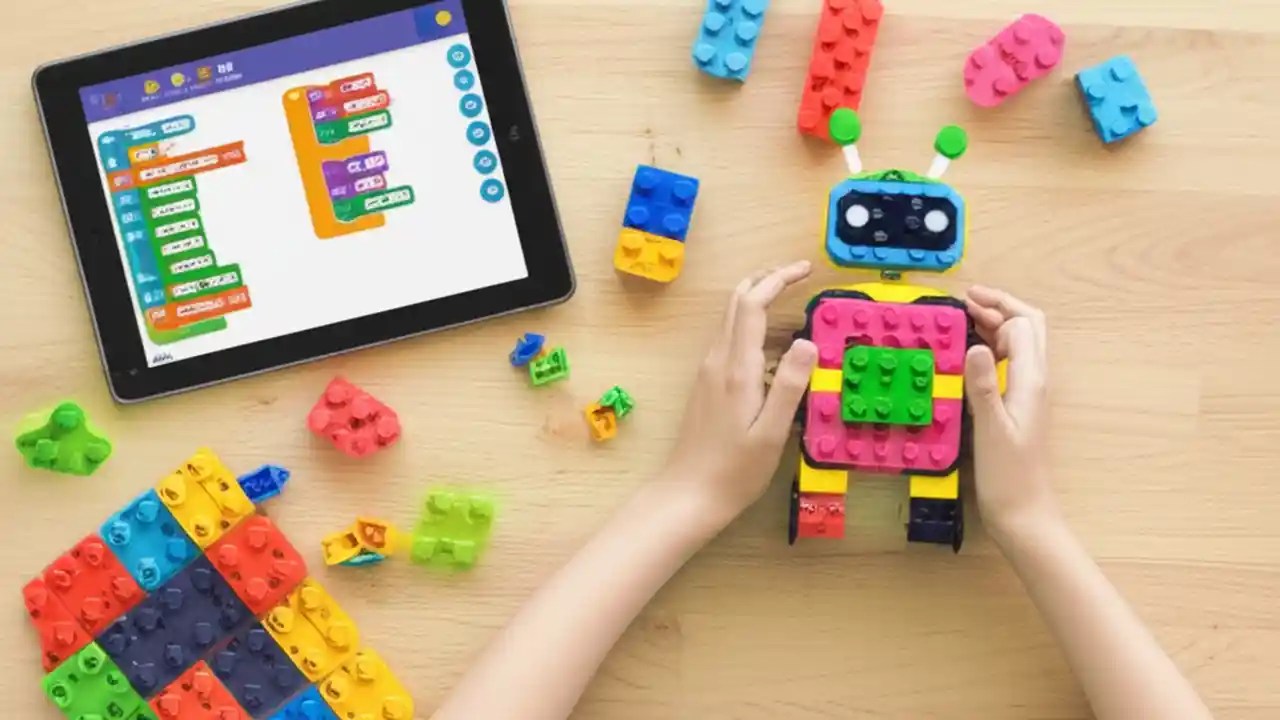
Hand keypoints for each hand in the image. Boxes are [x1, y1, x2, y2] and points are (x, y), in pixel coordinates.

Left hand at [665, 261, 817, 526]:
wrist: (687, 494)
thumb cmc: (734, 470)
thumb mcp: (771, 433)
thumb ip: (790, 386)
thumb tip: (808, 341)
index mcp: (737, 369)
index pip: (753, 305)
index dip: (778, 279)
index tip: (805, 269)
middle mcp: (718, 362)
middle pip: (737, 302)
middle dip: (766, 278)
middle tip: (798, 272)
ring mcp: (709, 372)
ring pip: (731, 318)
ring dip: (757, 297)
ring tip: (788, 294)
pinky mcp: (707, 384)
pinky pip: (730, 338)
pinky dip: (751, 322)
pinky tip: (771, 338)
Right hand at [963, 286, 1058, 543]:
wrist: (1024, 514)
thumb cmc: (1008, 476)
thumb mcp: (990, 429)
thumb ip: (983, 385)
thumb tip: (976, 344)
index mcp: (1031, 382)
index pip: (1023, 326)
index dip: (998, 307)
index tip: (965, 301)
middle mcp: (1034, 383)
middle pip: (1029, 329)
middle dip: (1002, 307)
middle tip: (967, 301)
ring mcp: (1027, 395)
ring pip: (1020, 346)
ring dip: (997, 326)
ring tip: (966, 319)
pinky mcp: (1017, 408)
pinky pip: (1010, 365)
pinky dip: (993, 349)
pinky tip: (970, 356)